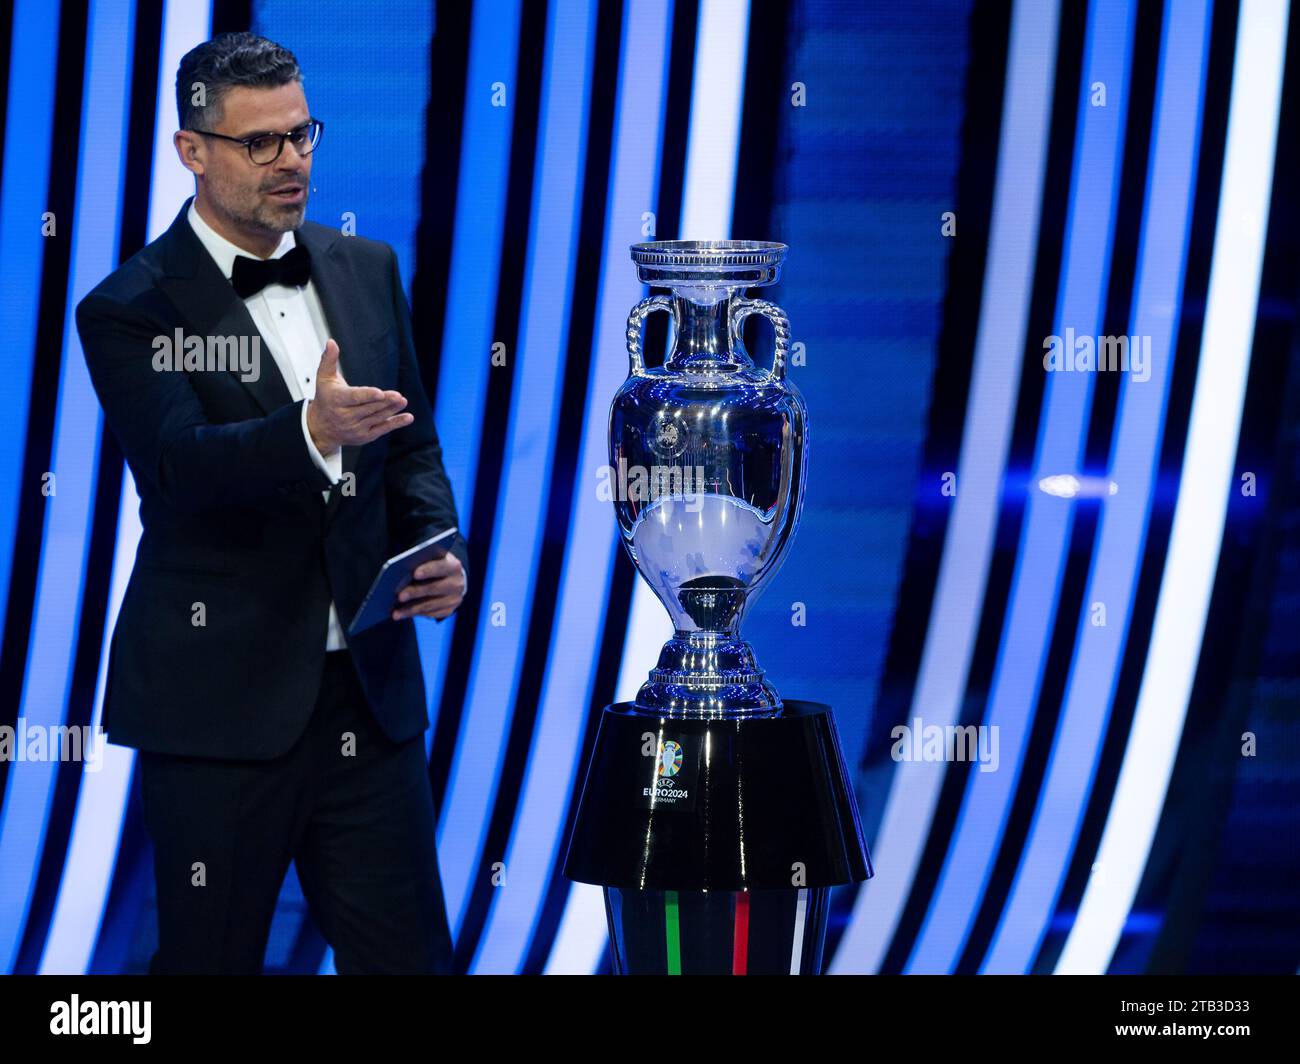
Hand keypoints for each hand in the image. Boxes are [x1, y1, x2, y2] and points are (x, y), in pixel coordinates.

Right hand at [306, 338, 412, 453]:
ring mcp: (355, 428)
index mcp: (336, 401)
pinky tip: (408, 417)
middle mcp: (345, 416)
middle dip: (384, 402)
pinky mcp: (365, 436)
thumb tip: (331, 342)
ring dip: (392, 410)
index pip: (354, 398)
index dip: (367, 395)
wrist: (321, 428)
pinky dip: (396, 423)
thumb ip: (329, 360)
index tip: (380, 392)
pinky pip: (382, 429)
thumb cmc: (325, 398)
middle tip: (398, 396)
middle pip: (369, 408)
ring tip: (402, 401)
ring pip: (377, 417)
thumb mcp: (323, 378)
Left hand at [392, 553, 465, 620]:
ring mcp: (454, 599)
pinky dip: (414, 614)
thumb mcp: (431, 560)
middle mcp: (457, 583)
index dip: (428, 570)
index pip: (440, 567)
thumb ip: (421, 562)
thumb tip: (401, 573)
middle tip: (399, 596)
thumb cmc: (433, 566)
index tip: (415, 573)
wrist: (451, 579)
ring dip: (411, 609)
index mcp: (453, 566)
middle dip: (415, 592)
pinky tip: (401, 614)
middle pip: (434, 588)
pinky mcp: (448, 610)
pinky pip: (429, 614)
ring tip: (395, 612)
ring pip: (430, 605)